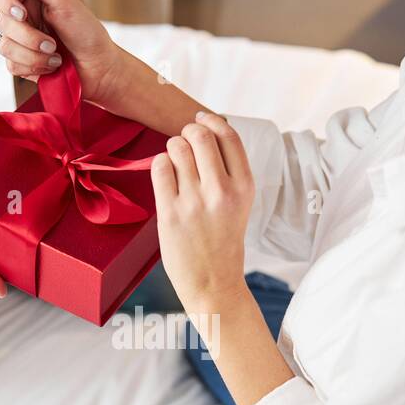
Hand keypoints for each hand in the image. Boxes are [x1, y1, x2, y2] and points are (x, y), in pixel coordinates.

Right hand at [0, 0, 126, 108]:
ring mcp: (20, 41)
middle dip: (28, 36)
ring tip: (56, 55)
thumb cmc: (86, 32)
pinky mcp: (22, 63)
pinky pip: (12, 66)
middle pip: (1, 22)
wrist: (98, 67)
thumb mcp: (65, 0)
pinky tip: (51, 66)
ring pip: (5, 47)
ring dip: (33, 55)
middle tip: (52, 43)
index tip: (22, 14)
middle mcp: (22, 18)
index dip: (5, 2)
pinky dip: (34, 67)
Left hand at [151, 113, 254, 310]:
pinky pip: (159, 167)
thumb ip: (227, 172)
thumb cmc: (223, 242)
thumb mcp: (239, 204)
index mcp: (244, 187)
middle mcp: (222, 191)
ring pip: (176, 147)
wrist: (214, 284)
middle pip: (199, 135)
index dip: (211, 120)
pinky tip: (165, 178)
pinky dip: (160, 165)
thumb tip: (203, 131)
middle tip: (184, 145)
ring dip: (172, 149)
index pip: (228, 135)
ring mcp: (195, 202)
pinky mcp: (171, 213)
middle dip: (188, 133)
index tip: (200, 119)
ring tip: (175, 166)